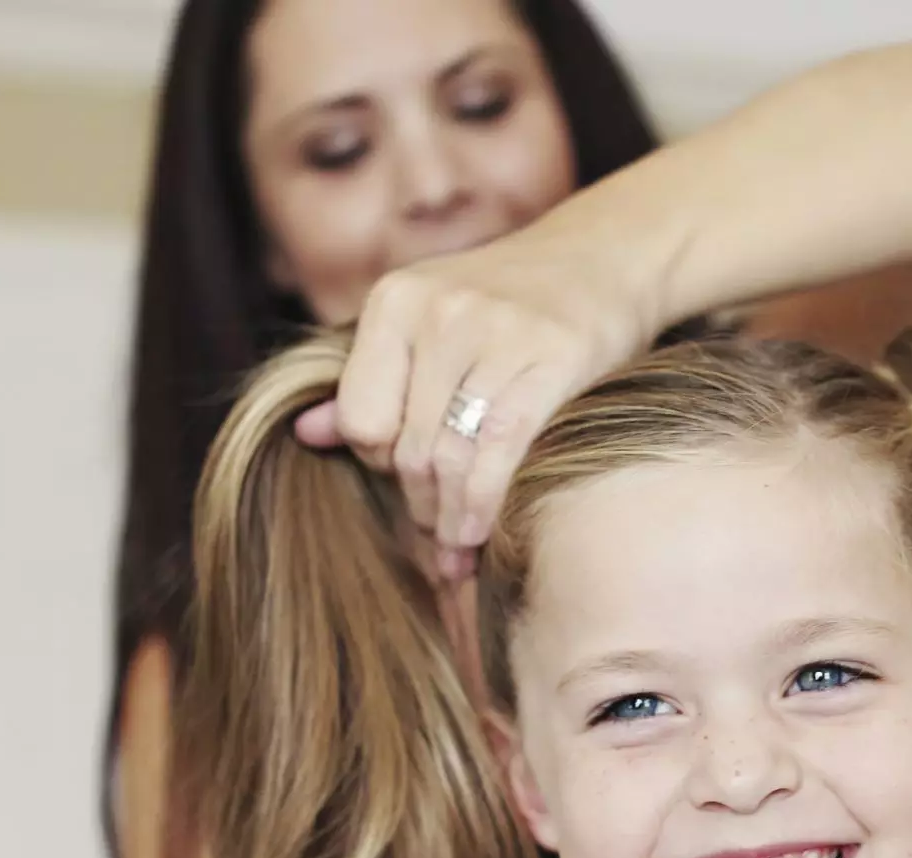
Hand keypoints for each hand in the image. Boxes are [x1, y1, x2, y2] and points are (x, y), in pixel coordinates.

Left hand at [296, 229, 652, 559]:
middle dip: (419, 505)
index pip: (361, 418)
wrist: (606, 255)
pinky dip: (485, 505)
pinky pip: (500, 451)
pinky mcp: (551, 357)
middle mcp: (438, 310)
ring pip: (450, 457)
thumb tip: (304, 433)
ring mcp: (495, 331)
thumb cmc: (511, 303)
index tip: (409, 477)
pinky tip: (483, 532)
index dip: (381, 460)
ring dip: (451, 518)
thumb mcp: (430, 324)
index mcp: (396, 300)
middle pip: (407, 446)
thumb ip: (369, 379)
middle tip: (436, 538)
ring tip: (457, 547)